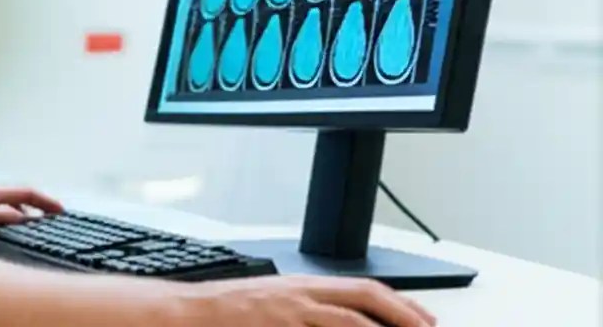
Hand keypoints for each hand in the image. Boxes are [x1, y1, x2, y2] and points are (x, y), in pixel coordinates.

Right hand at [180, 275, 436, 326]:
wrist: (186, 314)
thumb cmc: (225, 313)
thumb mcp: (271, 301)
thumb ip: (304, 309)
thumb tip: (337, 320)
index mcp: (302, 284)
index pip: (361, 288)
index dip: (398, 302)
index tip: (422, 318)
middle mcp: (300, 294)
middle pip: (364, 297)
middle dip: (403, 315)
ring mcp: (290, 312)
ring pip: (348, 321)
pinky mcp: (278, 326)